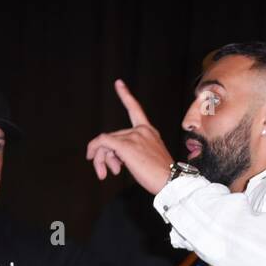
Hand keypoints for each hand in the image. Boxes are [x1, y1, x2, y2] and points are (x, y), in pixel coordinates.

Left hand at [84, 79, 175, 194]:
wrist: (171, 181)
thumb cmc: (159, 176)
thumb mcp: (146, 159)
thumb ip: (129, 153)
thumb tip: (112, 157)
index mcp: (149, 131)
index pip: (135, 110)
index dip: (126, 96)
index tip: (118, 84)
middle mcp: (142, 130)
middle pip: (113, 136)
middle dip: (104, 154)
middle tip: (104, 172)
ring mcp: (134, 136)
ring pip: (106, 142)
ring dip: (101, 159)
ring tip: (105, 174)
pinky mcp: (126, 145)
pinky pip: (102, 142)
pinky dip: (95, 150)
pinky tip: (95, 163)